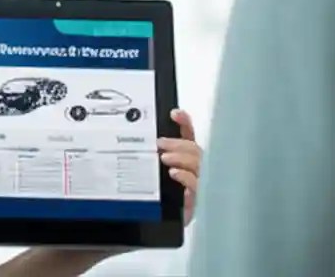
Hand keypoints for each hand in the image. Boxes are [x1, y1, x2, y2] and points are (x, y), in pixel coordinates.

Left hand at [158, 109, 201, 225]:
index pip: (187, 134)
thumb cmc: (153, 192)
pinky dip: (184, 177)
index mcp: (180, 156)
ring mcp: (195, 183)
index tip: (174, 113)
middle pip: (193, 148)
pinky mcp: (193, 200)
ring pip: (197, 164)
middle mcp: (191, 168)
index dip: (184, 121)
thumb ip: (147, 154)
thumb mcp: (147, 169)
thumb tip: (137, 137)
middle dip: (177, 143)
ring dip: (180, 157)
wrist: (152, 220)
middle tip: (160, 144)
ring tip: (164, 158)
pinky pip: (195, 185)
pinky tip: (173, 174)